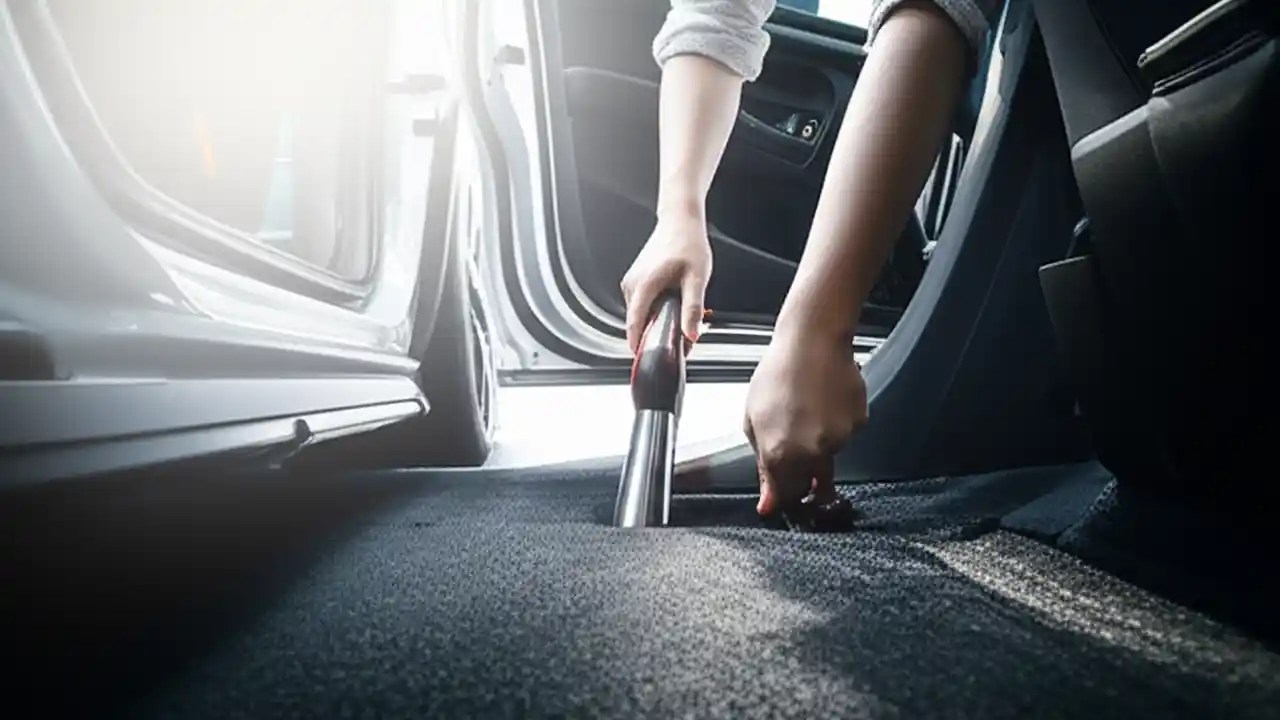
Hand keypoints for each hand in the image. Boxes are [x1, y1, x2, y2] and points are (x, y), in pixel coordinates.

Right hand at [620, 211, 711, 352]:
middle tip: (679, 340)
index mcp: (644, 286)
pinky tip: (671, 305)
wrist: (680, 220)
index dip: (639, 347)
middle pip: (637, 322)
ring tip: (679, 318)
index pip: (634, 325)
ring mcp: (631, 281)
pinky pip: (641, 304)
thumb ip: (692, 309)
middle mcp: (632, 284)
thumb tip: (690, 336)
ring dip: (656, 321)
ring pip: (639, 314)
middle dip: (655, 335)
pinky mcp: (635, 280)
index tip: (648, 360)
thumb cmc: (687, 244)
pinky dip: (654, 310)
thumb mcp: (696, 279)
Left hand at [743, 332, 866, 515]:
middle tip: (796, 447)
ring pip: (829, 457)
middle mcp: (812, 452)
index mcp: (780, 453)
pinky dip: (837, 425)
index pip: (786, 496)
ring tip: (808, 408)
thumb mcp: (753, 420)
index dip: (784, 497)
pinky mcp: (859, 424)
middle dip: (804, 477)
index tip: (782, 495)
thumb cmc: (776, 375)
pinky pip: (846, 435)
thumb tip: (768, 506)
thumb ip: (763, 466)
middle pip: (812, 485)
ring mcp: (840, 439)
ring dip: (819, 443)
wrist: (812, 341)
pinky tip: (826, 400)